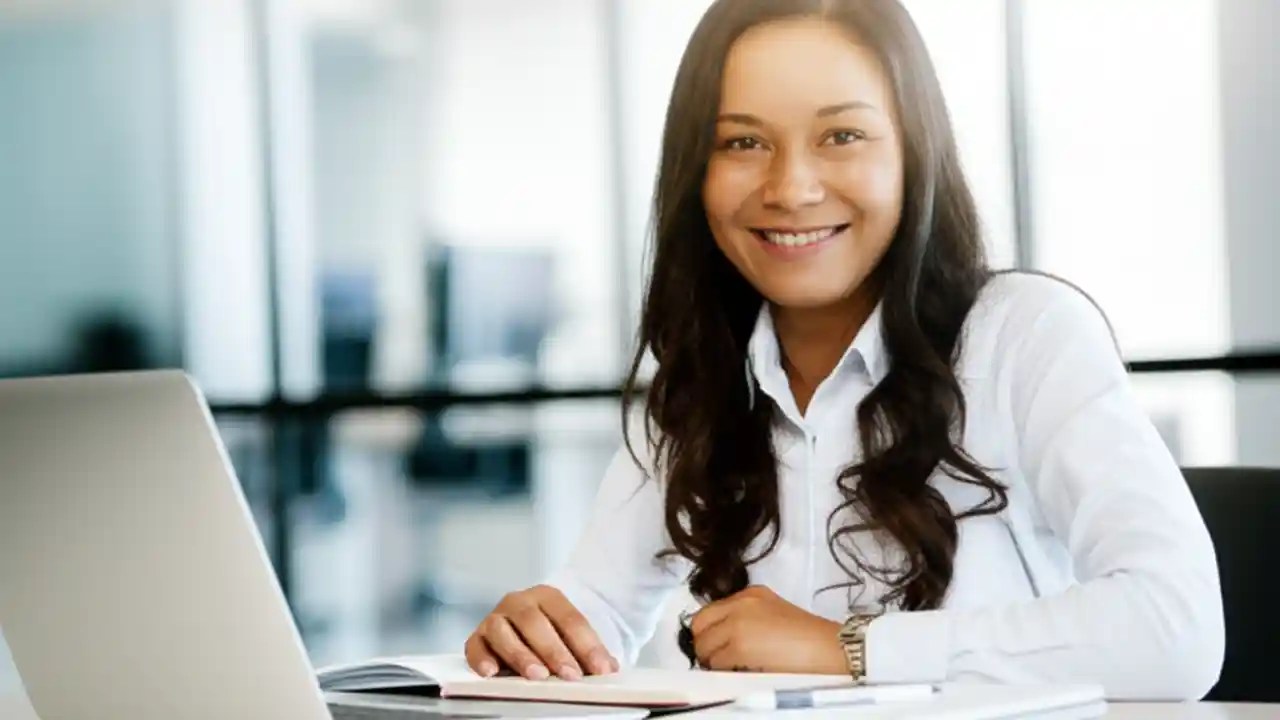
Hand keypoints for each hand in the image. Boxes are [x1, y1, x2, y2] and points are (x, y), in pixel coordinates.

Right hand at [465, 584, 618, 680]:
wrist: (523, 631)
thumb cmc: (552, 636)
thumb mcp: (572, 640)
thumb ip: (588, 652)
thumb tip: (608, 669)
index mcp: (548, 597)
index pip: (570, 619)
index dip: (586, 645)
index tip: (600, 669)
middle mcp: (519, 602)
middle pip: (535, 622)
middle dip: (554, 650)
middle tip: (569, 675)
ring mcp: (495, 618)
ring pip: (503, 631)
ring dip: (521, 654)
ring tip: (537, 675)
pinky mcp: (477, 638)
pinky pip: (474, 646)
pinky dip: (481, 659)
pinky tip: (492, 672)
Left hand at [690, 585, 846, 673]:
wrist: (828, 647)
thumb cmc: (808, 636)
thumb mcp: (773, 612)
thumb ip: (747, 616)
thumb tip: (723, 637)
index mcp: (750, 593)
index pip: (710, 610)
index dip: (708, 631)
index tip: (714, 644)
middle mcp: (740, 603)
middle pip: (699, 624)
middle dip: (703, 644)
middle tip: (715, 659)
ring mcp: (737, 624)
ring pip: (704, 645)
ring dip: (712, 659)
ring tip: (730, 667)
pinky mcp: (738, 646)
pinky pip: (716, 662)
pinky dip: (722, 670)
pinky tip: (740, 671)